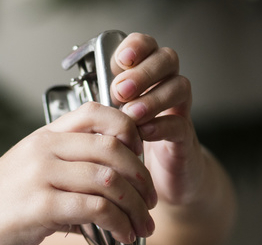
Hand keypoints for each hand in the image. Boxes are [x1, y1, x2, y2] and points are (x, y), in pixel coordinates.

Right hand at [0, 102, 156, 244]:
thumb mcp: (29, 182)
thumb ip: (68, 184)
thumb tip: (105, 203)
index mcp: (43, 138)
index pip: (98, 113)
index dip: (130, 132)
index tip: (140, 160)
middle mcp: (43, 149)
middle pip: (113, 146)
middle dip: (142, 177)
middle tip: (150, 202)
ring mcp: (40, 175)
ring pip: (110, 178)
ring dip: (136, 207)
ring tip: (142, 226)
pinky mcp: (38, 206)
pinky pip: (95, 208)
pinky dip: (118, 223)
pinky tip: (122, 236)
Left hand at [110, 33, 205, 206]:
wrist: (158, 181)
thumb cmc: (129, 148)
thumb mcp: (109, 123)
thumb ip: (100, 109)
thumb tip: (77, 105)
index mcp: (144, 78)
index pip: (146, 46)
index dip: (136, 47)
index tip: (120, 60)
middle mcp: (163, 88)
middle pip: (167, 59)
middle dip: (142, 72)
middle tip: (121, 90)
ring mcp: (177, 111)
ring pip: (179, 86)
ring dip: (152, 97)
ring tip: (131, 114)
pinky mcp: (185, 137)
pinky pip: (180, 123)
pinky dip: (162, 125)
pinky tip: (144, 132)